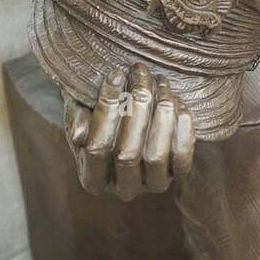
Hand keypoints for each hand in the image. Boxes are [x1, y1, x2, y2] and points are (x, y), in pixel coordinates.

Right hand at [62, 64, 195, 198]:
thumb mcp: (79, 111)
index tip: (114, 73)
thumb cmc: (98, 112)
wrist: (128, 120)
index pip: (96, 148)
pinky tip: (176, 100)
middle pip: (127, 153)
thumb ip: (76, 117)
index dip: (105, 110)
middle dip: (136, 107)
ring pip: (156, 156)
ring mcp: (150, 184)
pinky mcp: (175, 175)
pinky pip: (182, 158)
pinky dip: (181, 128)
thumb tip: (81, 135)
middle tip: (140, 71)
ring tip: (159, 80)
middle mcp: (121, 188)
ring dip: (160, 114)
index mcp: (91, 178)